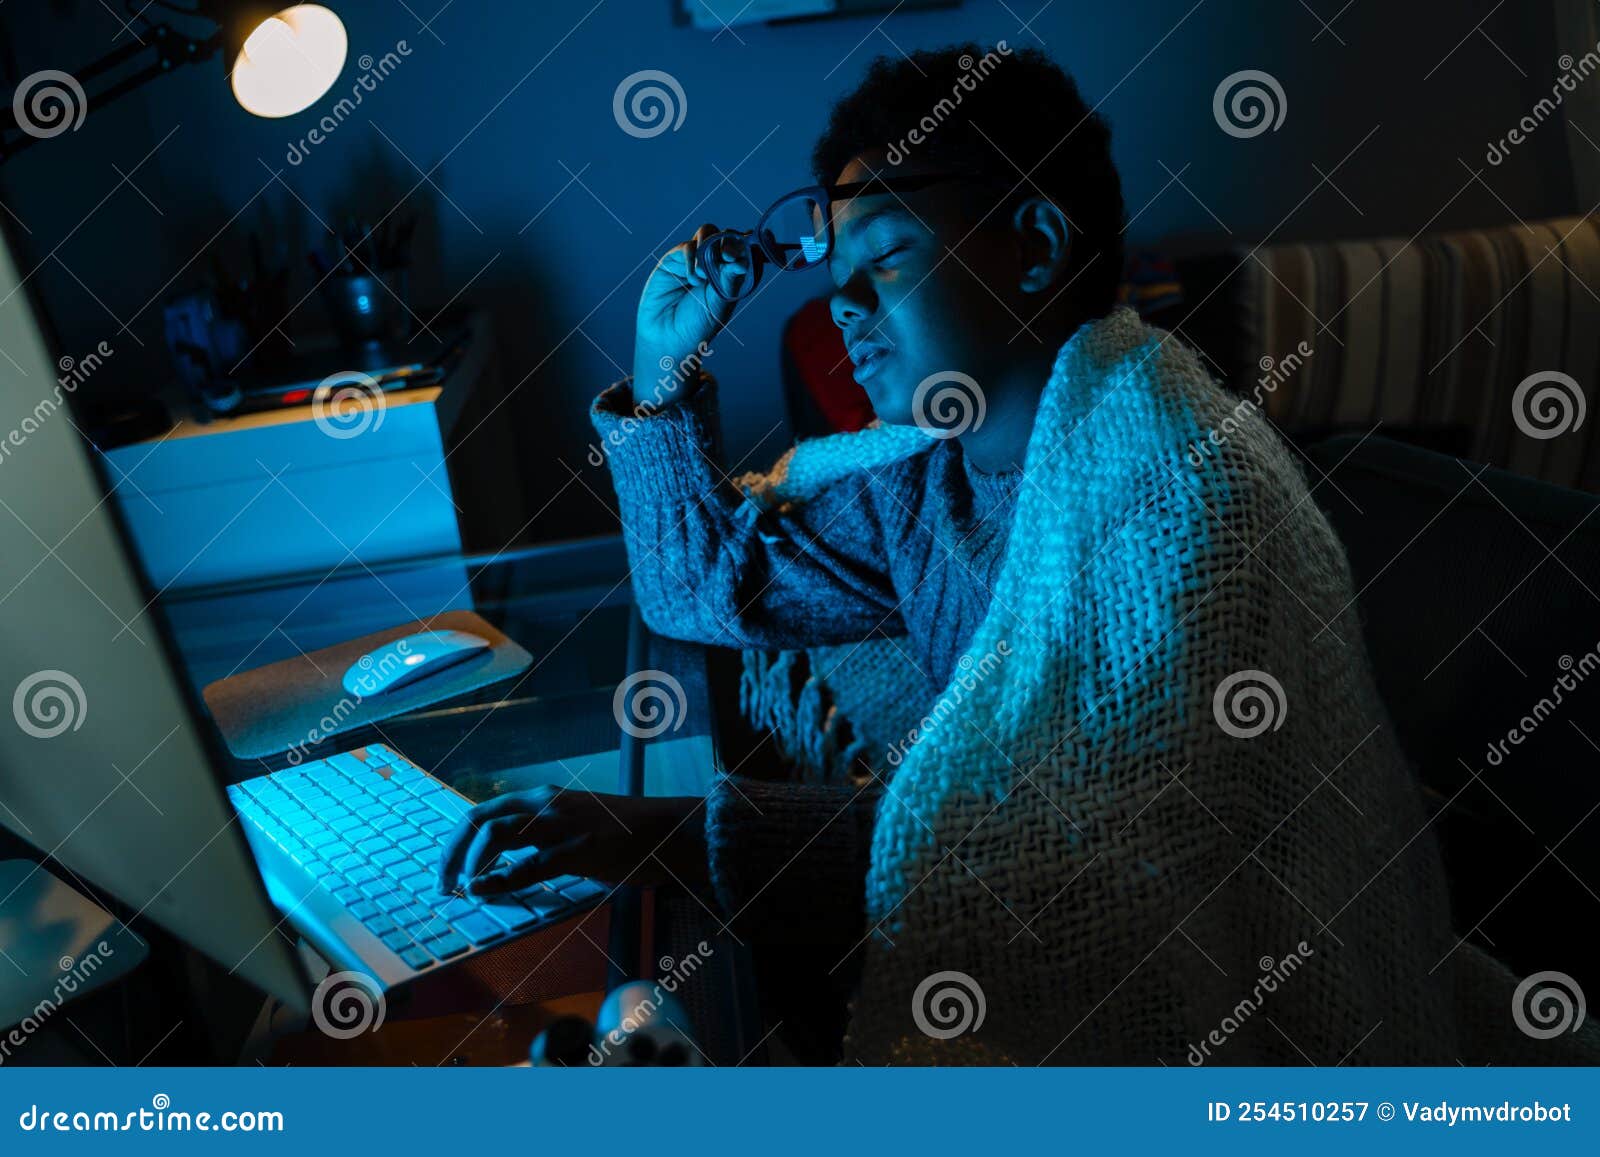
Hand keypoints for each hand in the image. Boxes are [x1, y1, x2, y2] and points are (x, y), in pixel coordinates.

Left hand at [435, 787, 706, 894]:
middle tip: (443, 884)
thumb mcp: (575, 827)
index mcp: (543, 798)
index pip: (483, 812)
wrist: (671, 830)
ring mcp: (562, 824)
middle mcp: (546, 803)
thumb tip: (507, 865)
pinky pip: (530, 865)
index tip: (448, 871)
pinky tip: (485, 891)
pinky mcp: (580, 848)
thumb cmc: (626, 833)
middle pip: (479, 818)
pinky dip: (501, 880)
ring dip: (468, 862)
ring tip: (462, 888)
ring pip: (496, 832)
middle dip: (451, 852)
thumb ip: (542, 839)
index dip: (456, 842)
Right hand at [631, 223, 748, 407]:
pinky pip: (687, 246)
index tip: (741, 258)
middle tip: (728, 257)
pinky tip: (693, 279)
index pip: (743, 249)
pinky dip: (692, 259)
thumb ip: (729, 279)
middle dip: (729, 241)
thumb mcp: (719, 303)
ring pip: (707, 233)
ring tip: (705, 274)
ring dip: (710, 246)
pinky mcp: (673, 260)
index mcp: (730, 274)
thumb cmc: (697, 324)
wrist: (668, 336)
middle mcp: (713, 263)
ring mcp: (694, 259)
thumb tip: (741, 260)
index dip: (745, 246)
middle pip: (725, 235)